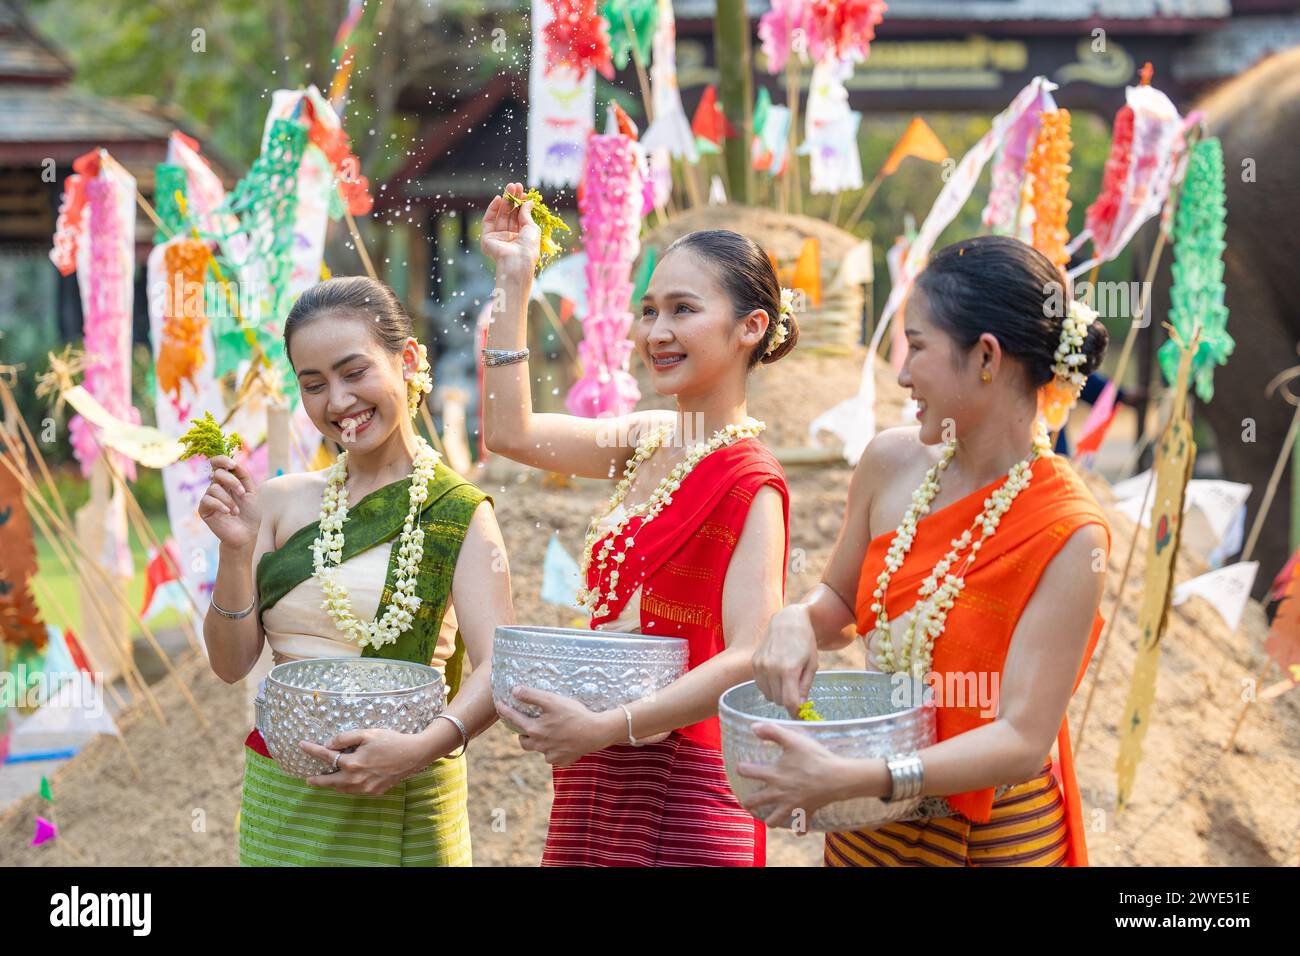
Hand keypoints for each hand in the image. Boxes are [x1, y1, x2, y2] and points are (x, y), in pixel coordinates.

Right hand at [197, 454, 259, 550]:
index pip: (218, 464)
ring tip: (236, 511)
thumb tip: (234, 463)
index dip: (222, 460)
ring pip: (214, 488)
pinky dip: (220, 505)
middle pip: (217, 473)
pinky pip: (207, 500)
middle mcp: (217, 487)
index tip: (232, 465)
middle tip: (242, 494)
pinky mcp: (204, 510)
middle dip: (232, 482)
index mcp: (228, 481)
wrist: (247, 534)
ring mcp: (209, 498)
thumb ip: (244, 476)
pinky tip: (228, 513)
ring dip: (229, 499)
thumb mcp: (252, 492)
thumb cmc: (251, 514)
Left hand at [301, 728, 430, 795]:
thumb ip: (345, 738)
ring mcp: (366, 788)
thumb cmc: (392, 741)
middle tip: (308, 779)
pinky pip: (355, 791)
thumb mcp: (368, 733)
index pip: (326, 757)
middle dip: (317, 781)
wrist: (415, 755)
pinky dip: (347, 787)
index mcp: (353, 764)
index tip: (301, 745)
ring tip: (327, 780)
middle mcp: (356, 780)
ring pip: (342, 789)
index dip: (312, 750)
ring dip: (332, 785)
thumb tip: (328, 745)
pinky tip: (347, 782)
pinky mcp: (375, 792)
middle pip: (329, 782)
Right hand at [480, 182, 540, 280]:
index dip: (522, 204)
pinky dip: (492, 209)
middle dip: (513, 200)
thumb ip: (527, 214)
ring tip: (510, 187)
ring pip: (500, 215)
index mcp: (522, 238)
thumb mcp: (532, 228)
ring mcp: (498, 238)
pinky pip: (488, 221)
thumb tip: (528, 201)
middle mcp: (509, 238)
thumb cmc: (528, 248)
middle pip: (510, 215)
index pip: (520, 217)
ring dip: (505, 201)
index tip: (524, 192)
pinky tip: (498, 198)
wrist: (516, 261)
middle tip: (515, 185)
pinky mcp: (487, 239)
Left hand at [496, 687, 624, 766]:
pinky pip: (553, 756)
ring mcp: (551, 755)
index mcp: (534, 730)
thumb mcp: (552, 700)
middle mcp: (539, 746)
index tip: (499, 704)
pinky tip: (562, 742)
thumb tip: (514, 691)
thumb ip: (531, 695)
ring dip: (538, 743)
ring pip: (539, 750)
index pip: (514, 719)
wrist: (596, 732)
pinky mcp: (563, 761)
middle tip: (527, 725)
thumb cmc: (575, 714)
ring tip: (545, 734)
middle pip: (523, 741)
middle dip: (522, 733)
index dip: (505, 710)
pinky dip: (554, 750)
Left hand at [736, 723, 854, 830]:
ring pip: (775, 819)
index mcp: (773, 775)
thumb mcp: (792, 739)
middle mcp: (779, 793)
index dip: (741, 768)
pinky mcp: (807, 811)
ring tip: (768, 820)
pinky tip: (798, 831)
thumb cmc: (814, 757)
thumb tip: (753, 727)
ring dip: (771, 820)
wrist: (837, 778)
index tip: (740, 767)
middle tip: (746, 801)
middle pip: (757, 801)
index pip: (749, 772)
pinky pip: (802, 825)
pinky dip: (800, 829)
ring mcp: (792, 805)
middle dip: (749, 802)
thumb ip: (772, 731)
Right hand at [752, 604, 819, 716]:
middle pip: (778, 701)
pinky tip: (777, 676)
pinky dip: (769, 686)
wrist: (788, 621)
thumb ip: (805, 686)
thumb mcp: (811, 664)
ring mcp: (760, 666)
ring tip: (787, 682)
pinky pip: (760, 685)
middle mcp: (771, 668)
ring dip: (778, 694)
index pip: (789, 702)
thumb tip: (800, 705)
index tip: (801, 714)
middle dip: (788, 701)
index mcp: (788, 669)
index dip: (796, 712)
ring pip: (768, 695)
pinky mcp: (754, 663)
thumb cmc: (805, 642)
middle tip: (796, 693)